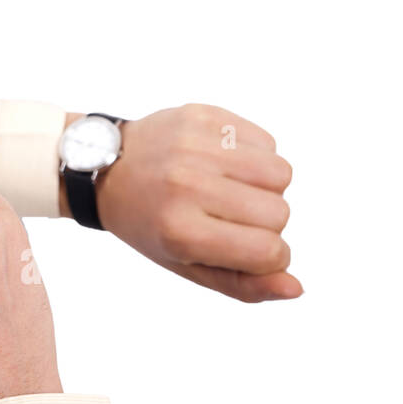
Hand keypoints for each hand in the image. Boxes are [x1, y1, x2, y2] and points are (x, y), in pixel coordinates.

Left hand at [90, 104, 298, 301]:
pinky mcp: (202, 115)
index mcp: (180, 230)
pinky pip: (267, 141)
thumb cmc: (150, 222)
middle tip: (225, 215)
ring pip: (281, 174)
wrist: (107, 168)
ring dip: (265, 187)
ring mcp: (194, 145)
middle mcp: (186, 184)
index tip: (243, 248)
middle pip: (280, 212)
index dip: (268, 257)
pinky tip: (223, 163)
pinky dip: (256, 156)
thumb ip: (243, 285)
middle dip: (265, 222)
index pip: (269, 251)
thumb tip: (296, 288)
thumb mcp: (186, 265)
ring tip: (228, 187)